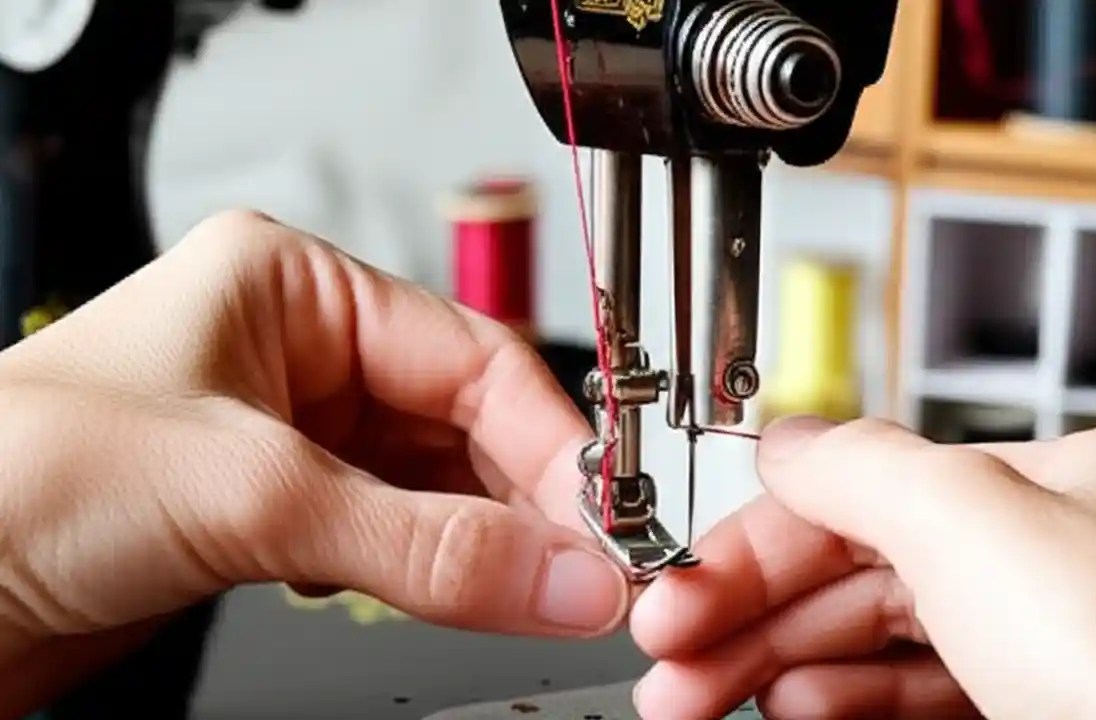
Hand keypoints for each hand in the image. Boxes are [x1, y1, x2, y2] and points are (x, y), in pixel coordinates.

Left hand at [0, 210, 628, 715]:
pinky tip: (464, 596)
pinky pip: (391, 539)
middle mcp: (297, 355)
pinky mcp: (273, 518)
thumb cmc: (12, 478)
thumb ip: (425, 545)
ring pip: (432, 489)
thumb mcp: (251, 495)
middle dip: (526, 501)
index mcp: (291, 288)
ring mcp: (288, 439)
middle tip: (589, 571)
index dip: (548, 442)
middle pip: (461, 425)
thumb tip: (563, 576)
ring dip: (487, 546)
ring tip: (544, 595)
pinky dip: (434, 573)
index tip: (601, 521)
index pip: (469, 357)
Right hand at [630, 418, 1095, 718]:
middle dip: (752, 615)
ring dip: (784, 667)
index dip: (763, 537)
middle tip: (672, 661)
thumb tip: (784, 439)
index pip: (872, 491)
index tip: (685, 583)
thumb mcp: (977, 520)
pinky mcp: (1044, 718)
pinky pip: (924, 697)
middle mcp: (1068, 560)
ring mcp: (1058, 649)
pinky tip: (794, 713)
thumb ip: (861, 465)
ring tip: (706, 697)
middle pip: (868, 573)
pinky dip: (846, 703)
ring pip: (885, 643)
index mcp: (1067, 484)